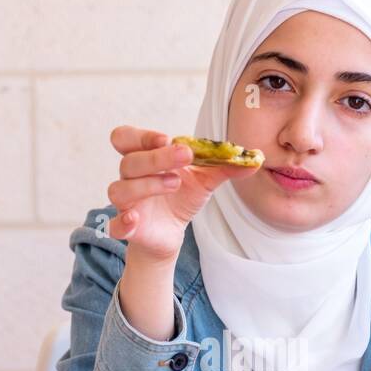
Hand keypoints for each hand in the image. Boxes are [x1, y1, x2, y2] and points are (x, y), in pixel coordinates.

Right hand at [104, 126, 258, 262]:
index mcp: (145, 159)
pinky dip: (122, 221)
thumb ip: (225, 166)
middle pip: (129, 161)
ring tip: (174, 183)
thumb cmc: (180, 198)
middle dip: (156, 157)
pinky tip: (135, 219)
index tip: (167, 138)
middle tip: (185, 156)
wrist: (171, 234)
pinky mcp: (128, 228)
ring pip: (119, 189)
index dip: (142, 136)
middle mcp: (130, 178)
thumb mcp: (205, 180)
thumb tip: (256, 158)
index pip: (126, 138)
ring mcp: (126, 203)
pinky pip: (115, 225)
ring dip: (145, 184)